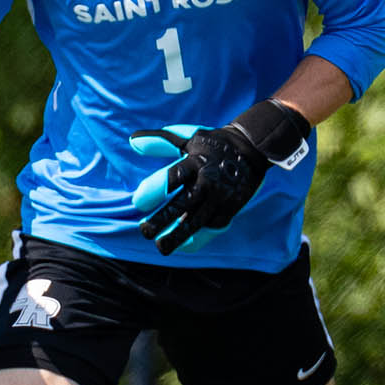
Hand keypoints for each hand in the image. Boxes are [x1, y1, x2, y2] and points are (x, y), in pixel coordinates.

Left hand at [129, 99, 309, 255]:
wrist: (251, 150)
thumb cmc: (212, 144)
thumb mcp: (187, 137)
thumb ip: (160, 141)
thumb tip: (132, 141)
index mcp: (195, 161)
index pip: (172, 178)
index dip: (153, 191)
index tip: (138, 202)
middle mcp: (208, 181)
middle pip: (182, 204)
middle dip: (161, 220)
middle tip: (144, 231)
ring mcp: (220, 198)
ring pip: (197, 221)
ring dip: (178, 236)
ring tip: (161, 246)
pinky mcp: (230, 209)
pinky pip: (211, 228)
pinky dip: (197, 238)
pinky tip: (182, 246)